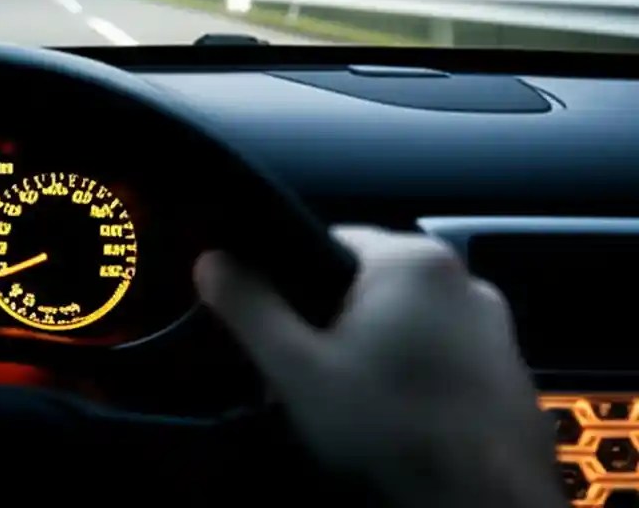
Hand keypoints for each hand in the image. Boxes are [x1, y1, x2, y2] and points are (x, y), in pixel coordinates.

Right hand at [195, 226, 561, 507]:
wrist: (482, 504)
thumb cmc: (388, 428)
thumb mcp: (298, 369)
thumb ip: (251, 308)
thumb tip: (212, 262)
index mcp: (413, 261)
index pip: (333, 242)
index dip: (295, 288)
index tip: (285, 334)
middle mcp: (465, 280)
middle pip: (371, 287)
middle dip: (338, 325)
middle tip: (312, 375)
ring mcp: (497, 328)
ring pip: (409, 324)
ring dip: (379, 352)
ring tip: (355, 404)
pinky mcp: (511, 371)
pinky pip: (445, 356)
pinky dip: (417, 377)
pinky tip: (399, 418)